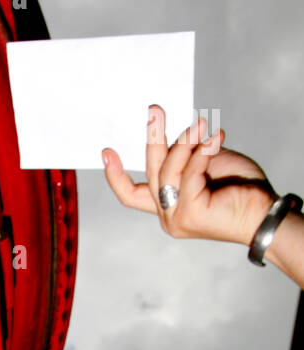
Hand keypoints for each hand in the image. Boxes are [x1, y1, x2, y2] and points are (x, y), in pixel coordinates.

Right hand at [102, 106, 275, 247]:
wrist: (263, 211)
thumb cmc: (239, 188)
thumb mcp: (205, 164)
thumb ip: (186, 156)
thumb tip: (172, 132)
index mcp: (167, 206)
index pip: (131, 196)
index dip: (115, 176)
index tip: (106, 151)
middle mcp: (167, 216)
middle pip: (151, 172)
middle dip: (152, 138)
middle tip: (155, 110)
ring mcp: (176, 218)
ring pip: (169, 170)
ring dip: (187, 142)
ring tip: (205, 125)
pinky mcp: (190, 214)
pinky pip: (189, 172)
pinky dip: (203, 152)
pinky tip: (217, 137)